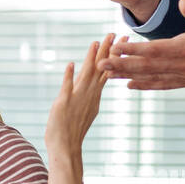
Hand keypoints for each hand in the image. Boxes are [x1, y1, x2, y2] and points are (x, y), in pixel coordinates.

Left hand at [45, 34, 116, 162]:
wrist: (66, 148)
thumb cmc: (72, 131)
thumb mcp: (85, 108)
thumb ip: (89, 94)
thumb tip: (93, 83)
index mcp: (94, 95)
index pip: (106, 71)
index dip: (113, 55)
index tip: (120, 42)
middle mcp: (88, 95)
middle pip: (100, 68)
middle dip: (108, 51)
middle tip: (116, 35)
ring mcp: (77, 98)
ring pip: (87, 74)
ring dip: (91, 59)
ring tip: (96, 43)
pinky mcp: (63, 103)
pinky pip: (67, 87)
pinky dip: (69, 75)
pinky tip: (71, 64)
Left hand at [98, 0, 184, 89]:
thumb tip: (182, 3)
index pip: (154, 50)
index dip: (133, 51)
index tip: (114, 49)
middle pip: (148, 67)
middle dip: (123, 66)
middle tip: (100, 65)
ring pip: (153, 78)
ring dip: (129, 77)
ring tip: (108, 76)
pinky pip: (164, 85)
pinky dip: (146, 86)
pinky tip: (131, 86)